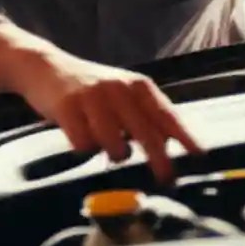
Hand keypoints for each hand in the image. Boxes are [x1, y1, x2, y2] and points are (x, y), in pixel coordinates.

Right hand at [13, 55, 204, 183]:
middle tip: (166, 178)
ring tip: (105, 146)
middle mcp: (118, 88)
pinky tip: (81, 140)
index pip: (166, 115)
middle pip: (146, 133)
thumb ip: (143, 115)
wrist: (45, 67)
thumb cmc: (89, 88)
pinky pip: (84, 144)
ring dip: (114, 154)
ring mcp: (92, 97)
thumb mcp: (121, 93)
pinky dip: (85, 148)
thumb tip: (169, 146)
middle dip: (159, 160)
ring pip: (115, 144)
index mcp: (136, 85)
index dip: (185, 136)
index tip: (200, 155)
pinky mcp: (67, 108)